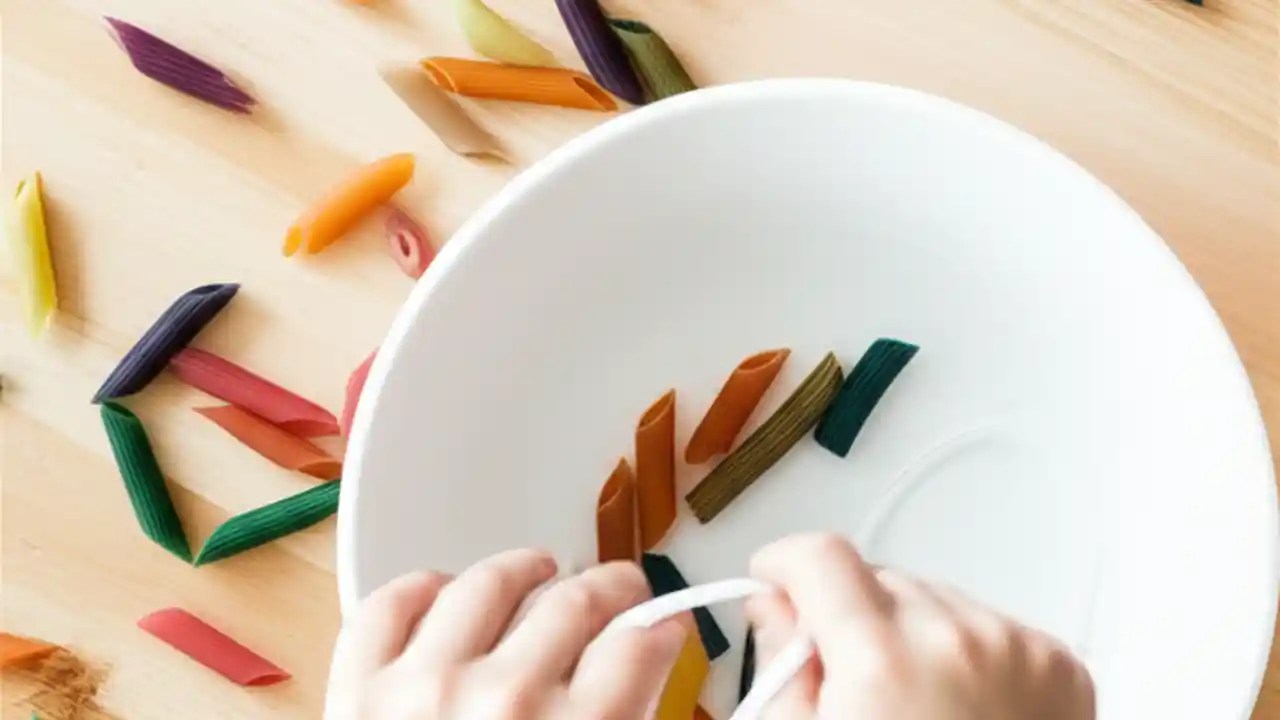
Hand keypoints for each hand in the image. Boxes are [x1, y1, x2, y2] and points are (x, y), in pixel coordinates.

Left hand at [325, 550, 686, 719]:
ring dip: (525, 569)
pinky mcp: (358, 691)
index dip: (663, 627)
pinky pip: (392, 607)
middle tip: (622, 591)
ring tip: (539, 571)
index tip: (664, 625)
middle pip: (579, 600)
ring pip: (490, 583)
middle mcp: (505, 701)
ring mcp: (425, 688)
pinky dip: (422, 588)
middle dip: (614, 587)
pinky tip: (447, 595)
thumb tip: (643, 684)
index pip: (642, 644)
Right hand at [748, 534, 1094, 719]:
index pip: (820, 555)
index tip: (778, 585)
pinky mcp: (1061, 665)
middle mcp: (957, 640)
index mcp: (883, 661)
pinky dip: (966, 652)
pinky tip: (958, 708)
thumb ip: (783, 666)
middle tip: (845, 678)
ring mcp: (1018, 648)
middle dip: (850, 615)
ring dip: (910, 633)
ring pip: (935, 599)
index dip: (785, 566)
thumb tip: (775, 605)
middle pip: (878, 579)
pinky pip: (990, 624)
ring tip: (912, 705)